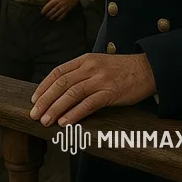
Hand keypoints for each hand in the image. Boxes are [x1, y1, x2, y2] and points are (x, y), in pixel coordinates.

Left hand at [30, 53, 156, 125]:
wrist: (147, 68)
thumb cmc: (122, 69)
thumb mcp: (98, 64)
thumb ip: (81, 72)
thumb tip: (61, 89)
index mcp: (85, 59)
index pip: (58, 71)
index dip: (44, 86)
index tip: (34, 99)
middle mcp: (90, 66)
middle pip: (62, 83)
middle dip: (45, 100)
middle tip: (35, 114)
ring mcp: (100, 78)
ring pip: (72, 93)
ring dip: (56, 108)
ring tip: (46, 121)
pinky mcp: (111, 91)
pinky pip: (88, 103)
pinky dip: (75, 113)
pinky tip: (65, 122)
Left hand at [41, 0, 79, 20]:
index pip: (49, 5)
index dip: (45, 9)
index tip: (42, 12)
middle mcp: (60, 4)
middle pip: (52, 11)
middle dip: (48, 14)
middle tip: (45, 16)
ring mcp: (64, 7)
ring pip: (57, 14)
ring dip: (53, 16)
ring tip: (50, 18)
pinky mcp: (67, 10)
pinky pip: (63, 15)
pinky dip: (59, 18)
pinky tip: (57, 20)